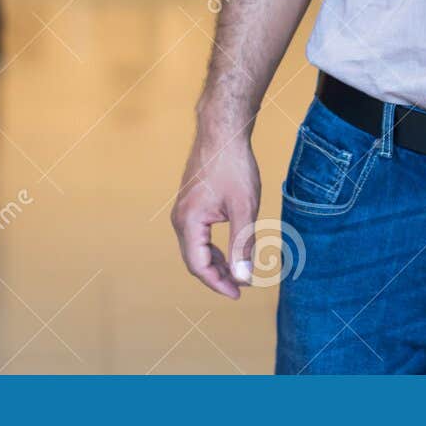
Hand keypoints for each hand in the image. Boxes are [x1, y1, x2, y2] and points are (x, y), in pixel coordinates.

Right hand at [171, 130, 260, 299]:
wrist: (222, 132)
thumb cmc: (233, 166)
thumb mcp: (244, 208)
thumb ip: (242, 245)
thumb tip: (243, 277)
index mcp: (189, 222)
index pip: (199, 265)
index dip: (219, 284)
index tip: (240, 293)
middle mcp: (180, 218)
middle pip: (195, 259)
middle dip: (218, 276)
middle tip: (242, 288)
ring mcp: (183, 210)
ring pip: (196, 248)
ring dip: (216, 263)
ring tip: (239, 274)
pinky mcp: (190, 203)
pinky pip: (198, 235)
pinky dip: (213, 248)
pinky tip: (231, 251)